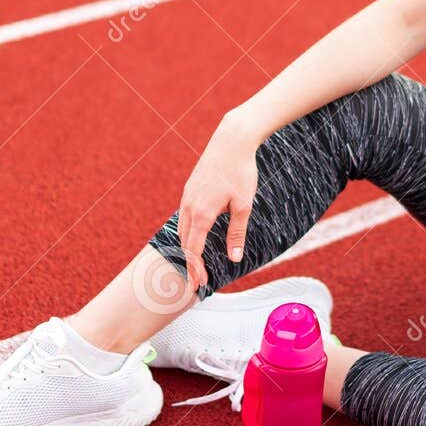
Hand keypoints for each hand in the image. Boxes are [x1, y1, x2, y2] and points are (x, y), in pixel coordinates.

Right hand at [176, 119, 259, 292]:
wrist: (232, 141)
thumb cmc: (241, 172)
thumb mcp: (244, 205)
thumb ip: (237, 233)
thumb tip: (234, 258)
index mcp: (201, 213)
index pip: (193, 250)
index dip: (195, 269)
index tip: (199, 285)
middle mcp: (189, 206)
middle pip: (184, 243)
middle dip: (189, 264)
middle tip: (196, 281)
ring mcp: (187, 197)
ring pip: (182, 230)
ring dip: (187, 248)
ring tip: (195, 264)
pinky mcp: (189, 189)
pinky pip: (184, 217)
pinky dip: (187, 232)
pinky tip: (195, 237)